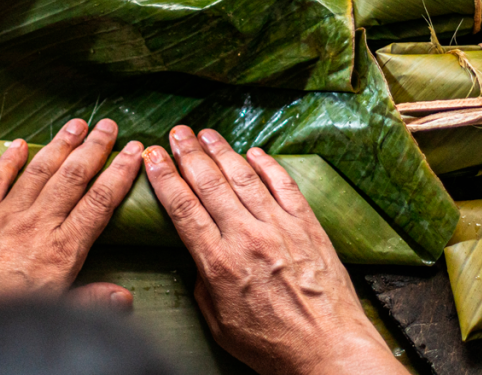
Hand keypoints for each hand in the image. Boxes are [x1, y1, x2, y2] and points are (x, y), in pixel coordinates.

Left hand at [0, 118, 143, 315]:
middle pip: (72, 177)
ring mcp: (5, 218)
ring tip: (76, 124)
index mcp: (62, 250)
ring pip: (38, 172)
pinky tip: (20, 143)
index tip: (134, 152)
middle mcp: (36, 225)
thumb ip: (92, 301)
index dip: (120, 173)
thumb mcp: (58, 313)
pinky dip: (8, 161)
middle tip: (109, 126)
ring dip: (60, 145)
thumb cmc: (9, 321)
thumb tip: (124, 297)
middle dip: (93, 148)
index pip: (99, 201)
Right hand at [143, 126, 405, 374]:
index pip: (183, 208)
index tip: (152, 156)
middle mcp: (248, 237)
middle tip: (176, 132)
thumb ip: (204, 285)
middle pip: (210, 184)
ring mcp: (280, 227)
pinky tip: (253, 152)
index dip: (165, 177)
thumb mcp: (220, 323)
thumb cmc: (272, 345)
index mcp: (219, 263)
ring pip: (244, 177)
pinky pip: (284, 185)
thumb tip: (199, 257)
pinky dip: (267, 165)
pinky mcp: (308, 225)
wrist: (328, 349)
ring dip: (222, 151)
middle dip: (189, 154)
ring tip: (206, 134)